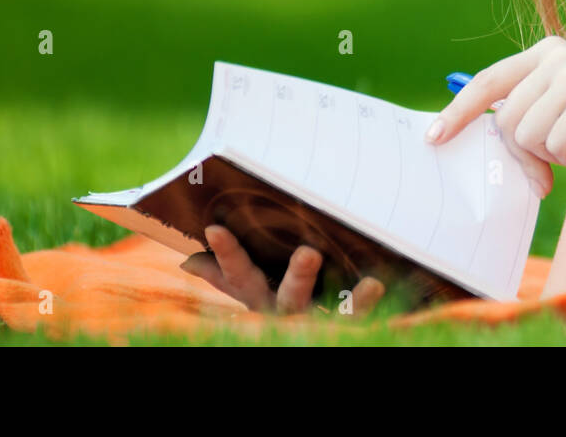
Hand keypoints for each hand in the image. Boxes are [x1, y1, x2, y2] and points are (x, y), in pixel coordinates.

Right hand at [179, 224, 385, 316]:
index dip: (227, 254)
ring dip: (350, 302)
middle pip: (289, 297)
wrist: (296, 337)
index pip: (238, 275)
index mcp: (256, 296)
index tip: (215, 228)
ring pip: (327, 314)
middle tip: (311, 253)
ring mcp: (311, 322)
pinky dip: (364, 303)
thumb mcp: (246, 289)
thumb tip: (189, 261)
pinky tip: (376, 284)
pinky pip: (353, 320)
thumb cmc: (270, 296)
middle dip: (300, 276)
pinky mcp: (338, 329)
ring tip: (371, 283)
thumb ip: (223, 275)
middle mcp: (282, 312)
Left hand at [425, 36, 565, 193]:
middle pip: (506, 122)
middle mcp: (557, 55)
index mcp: (547, 51)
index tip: (434, 138)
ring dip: (556, 156)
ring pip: (528, 137)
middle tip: (557, 163)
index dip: (458, 112)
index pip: (488, 82)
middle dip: (526, 155)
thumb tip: (488, 142)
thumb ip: (531, 114)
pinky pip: (556, 147)